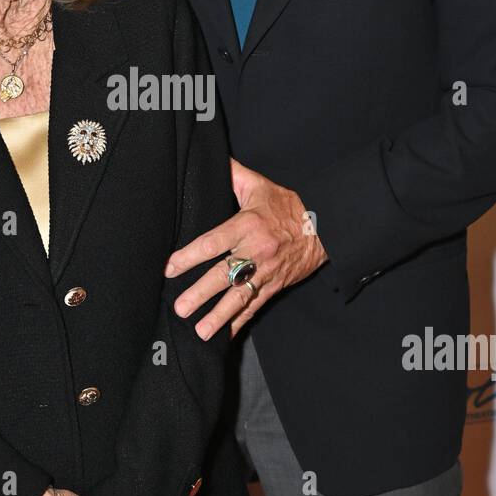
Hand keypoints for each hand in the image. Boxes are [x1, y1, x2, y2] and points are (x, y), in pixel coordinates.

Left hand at [164, 157, 326, 338]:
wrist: (325, 228)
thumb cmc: (287, 206)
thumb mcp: (260, 186)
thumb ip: (234, 174)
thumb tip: (213, 158)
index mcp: (247, 226)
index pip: (213, 242)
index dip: (190, 256)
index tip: (170, 268)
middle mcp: (255, 252)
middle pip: (224, 275)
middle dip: (201, 293)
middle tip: (181, 308)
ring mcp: (266, 273)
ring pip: (239, 297)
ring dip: (219, 316)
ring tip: (200, 332)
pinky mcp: (274, 287)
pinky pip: (254, 307)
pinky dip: (238, 323)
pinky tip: (224, 336)